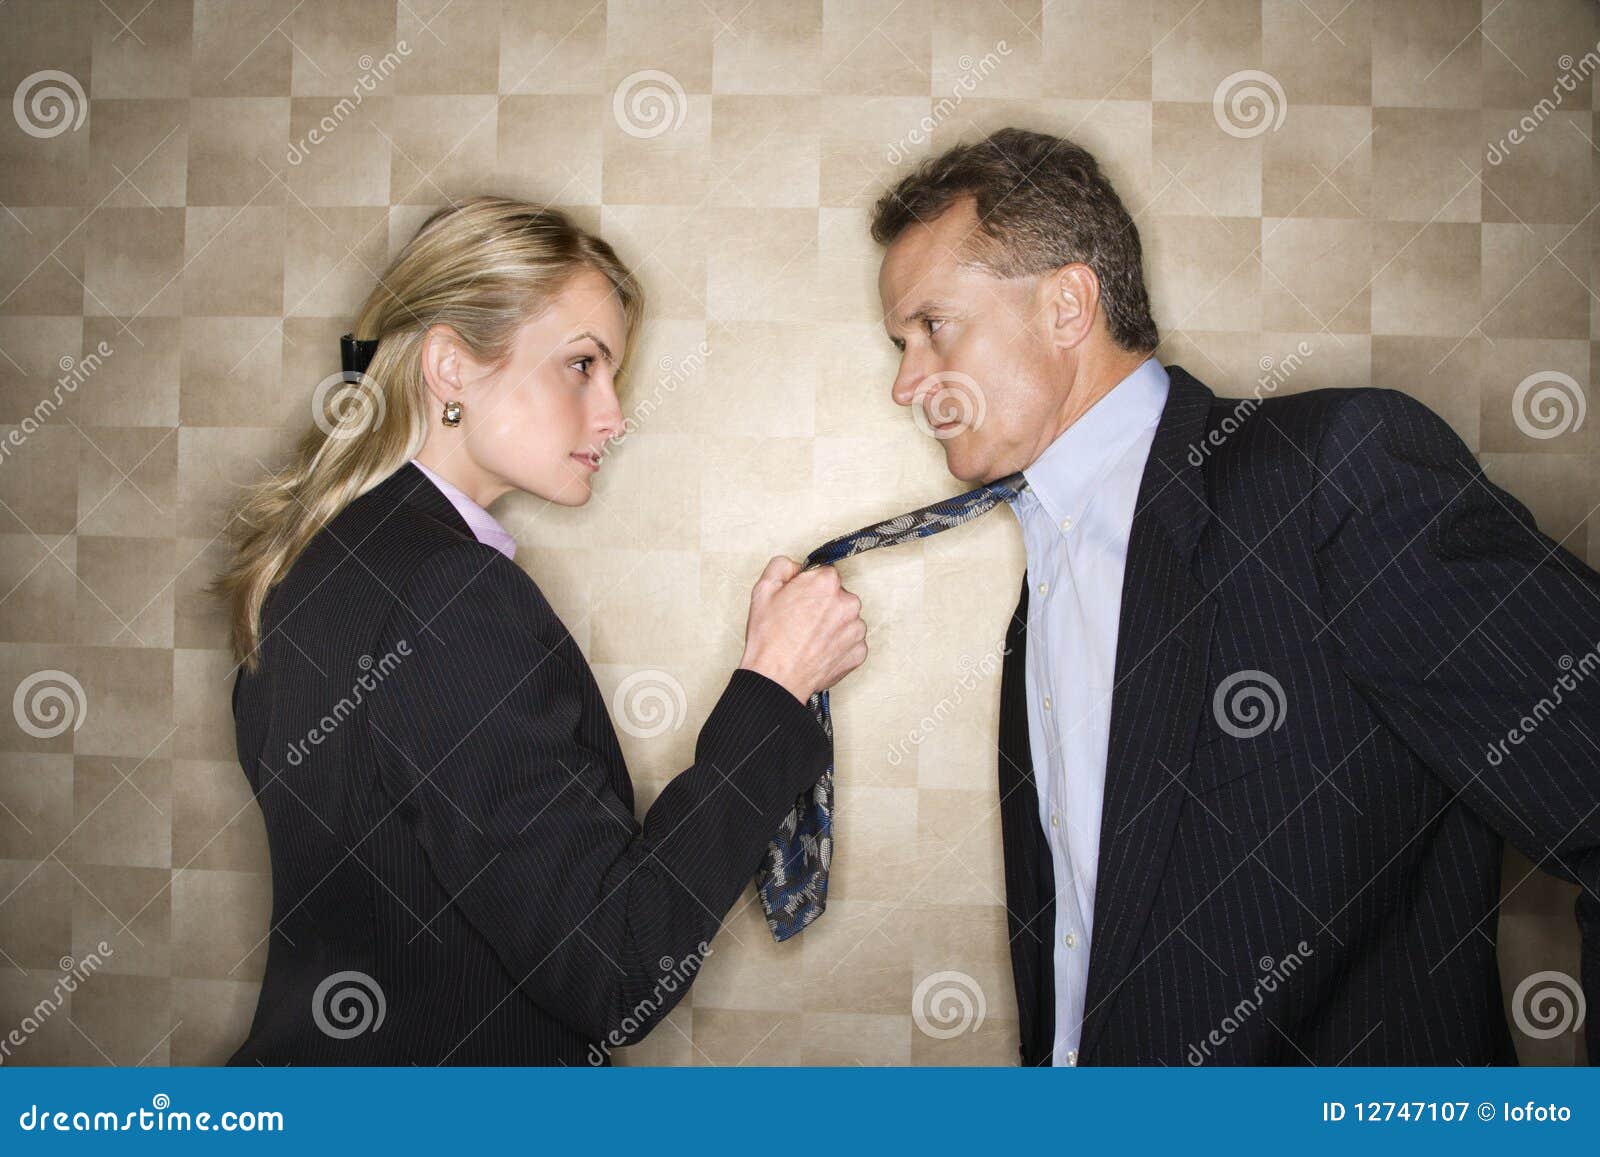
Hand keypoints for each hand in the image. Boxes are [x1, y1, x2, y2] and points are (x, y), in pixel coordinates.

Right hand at [738, 555, 866, 704]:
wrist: (776, 679)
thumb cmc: (769, 638)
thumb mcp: (763, 589)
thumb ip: (782, 566)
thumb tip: (796, 566)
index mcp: (827, 583)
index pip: (825, 575)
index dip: (810, 587)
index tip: (800, 600)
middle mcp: (848, 603)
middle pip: (839, 596)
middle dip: (824, 606)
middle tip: (802, 622)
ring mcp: (856, 630)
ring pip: (846, 620)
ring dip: (832, 626)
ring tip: (809, 639)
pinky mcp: (859, 652)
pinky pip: (851, 642)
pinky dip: (838, 646)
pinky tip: (819, 651)